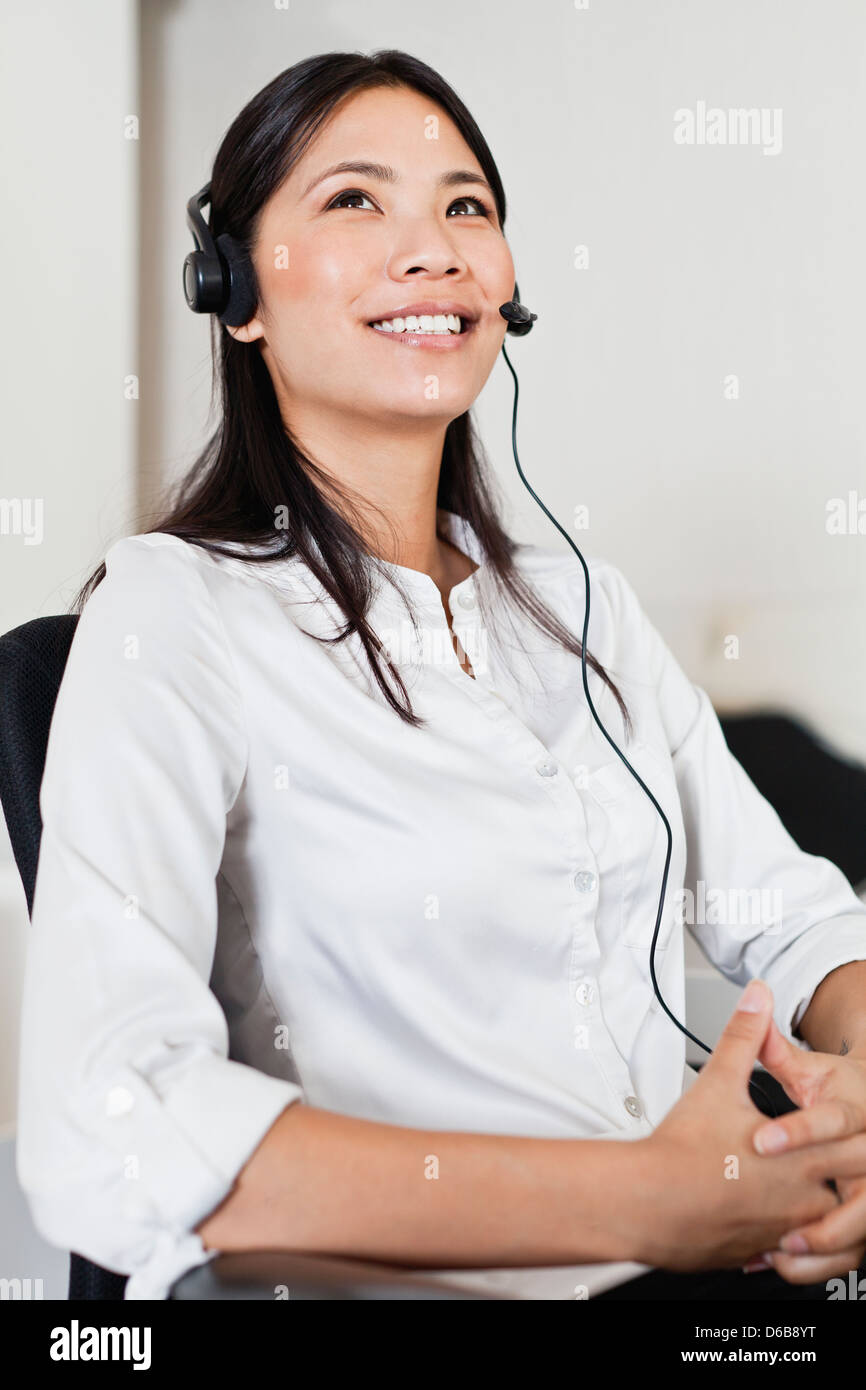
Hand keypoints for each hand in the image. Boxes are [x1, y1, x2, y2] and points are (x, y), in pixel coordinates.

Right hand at [635, 979, 860, 1271]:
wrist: (650, 1203)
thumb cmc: (683, 1150)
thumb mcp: (718, 1081)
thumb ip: (745, 1037)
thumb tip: (759, 998)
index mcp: (800, 1157)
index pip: (855, 1146)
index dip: (858, 1134)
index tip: (857, 1127)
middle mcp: (799, 1199)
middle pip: (853, 1195)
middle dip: (852, 1178)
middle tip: (846, 1164)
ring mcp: (780, 1231)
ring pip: (825, 1231)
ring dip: (825, 1216)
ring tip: (814, 1199)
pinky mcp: (756, 1251)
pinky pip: (787, 1255)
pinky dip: (789, 1243)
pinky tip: (778, 1233)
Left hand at [748, 1011, 865, 1283]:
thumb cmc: (841, 1092)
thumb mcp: (807, 1067)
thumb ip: (772, 1043)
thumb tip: (751, 999)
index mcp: (852, 1110)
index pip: (832, 1121)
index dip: (797, 1131)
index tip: (760, 1141)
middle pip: (855, 1184)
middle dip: (811, 1200)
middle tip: (770, 1212)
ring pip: (859, 1226)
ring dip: (823, 1240)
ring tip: (780, 1247)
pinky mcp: (860, 1216)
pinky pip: (851, 1249)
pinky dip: (820, 1263)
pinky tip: (782, 1261)